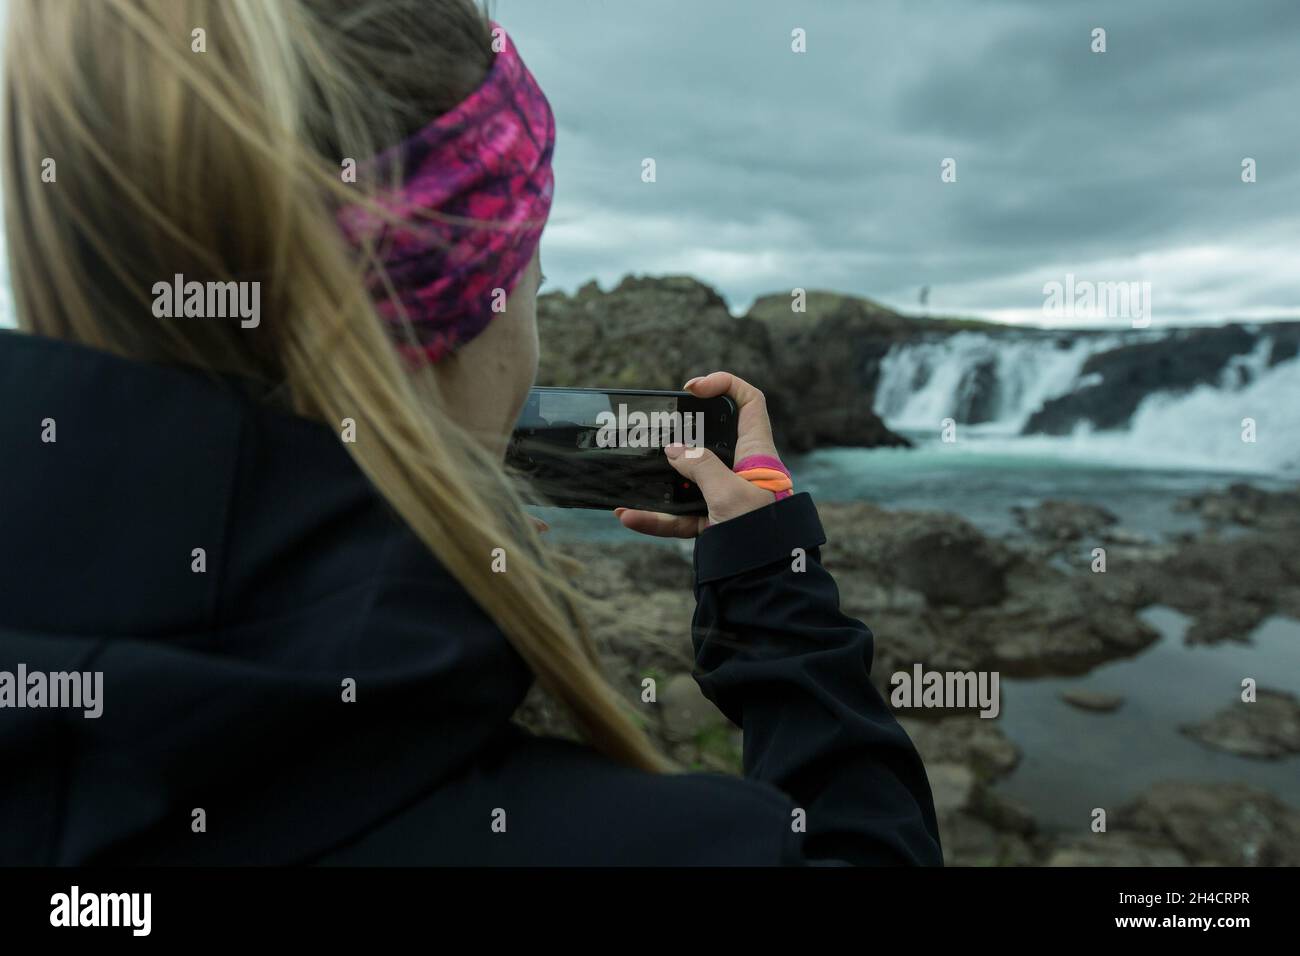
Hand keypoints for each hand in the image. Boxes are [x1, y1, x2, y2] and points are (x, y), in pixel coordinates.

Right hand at [615, 371, 781, 537]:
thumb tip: (674, 450)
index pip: (749, 403)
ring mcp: (725, 497)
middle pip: (710, 439)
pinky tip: (628, 516)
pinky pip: (679, 516)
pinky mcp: (713, 524)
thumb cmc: (760, 532)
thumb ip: (700, 466)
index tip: (693, 389)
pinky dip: (655, 518)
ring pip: (688, 481)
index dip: (725, 386)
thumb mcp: (728, 493)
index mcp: (757, 453)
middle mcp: (742, 470)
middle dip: (680, 434)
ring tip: (630, 477)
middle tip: (653, 430)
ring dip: (659, 482)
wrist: (768, 582)